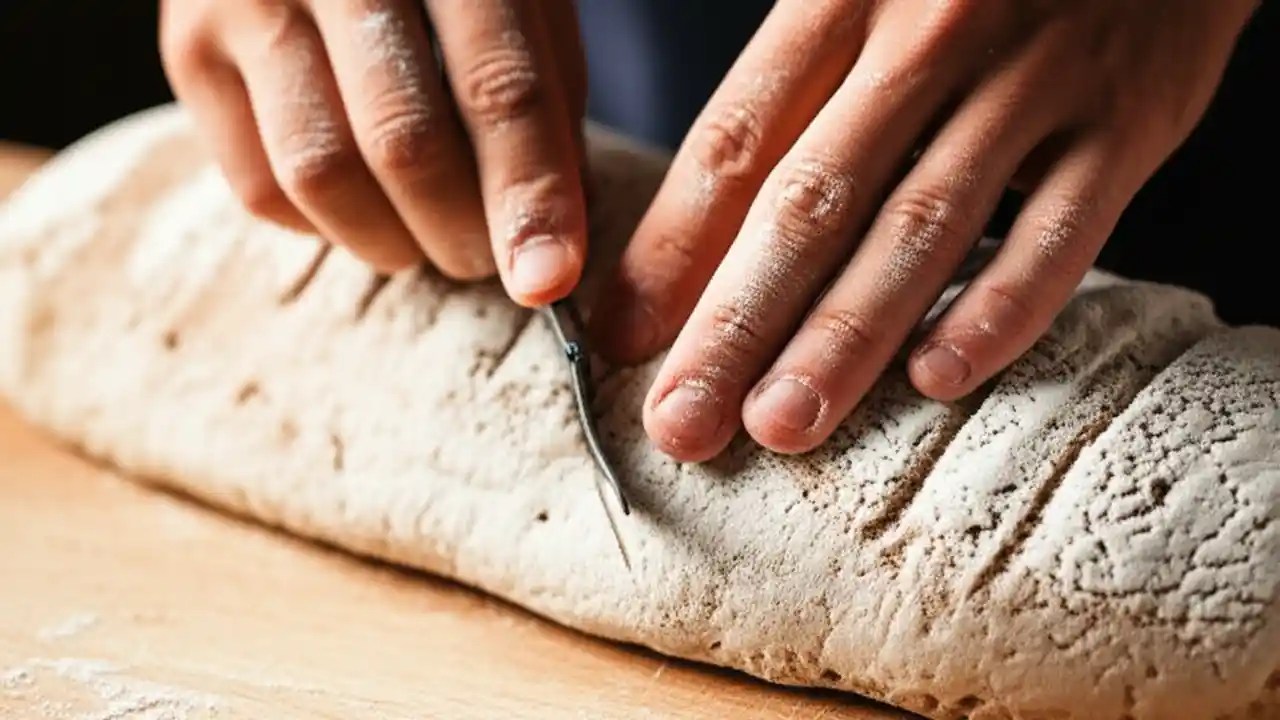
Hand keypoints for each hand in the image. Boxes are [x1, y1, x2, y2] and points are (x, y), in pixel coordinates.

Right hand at [161, 0, 588, 305]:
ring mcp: (246, 1)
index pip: (498, 87)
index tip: (548, 282)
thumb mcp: (515, 2)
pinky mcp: (188, 52)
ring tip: (426, 239)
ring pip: (320, 174)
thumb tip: (547, 242)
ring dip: (391, 242)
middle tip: (487, 263)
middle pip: (403, 141)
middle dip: (460, 232)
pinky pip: (260, 188)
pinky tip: (360, 205)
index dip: (529, 196)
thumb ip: (539, 103)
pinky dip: (325, 226)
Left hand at [591, 0, 1258, 460]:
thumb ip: (793, 87)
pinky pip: (1060, 231)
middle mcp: (929, 33)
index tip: (625, 339)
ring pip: (922, 226)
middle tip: (683, 425)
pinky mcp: (1129, 117)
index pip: (737, 140)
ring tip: (782, 427)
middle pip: (810, 200)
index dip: (672, 248)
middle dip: (736, 324)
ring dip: (845, 337)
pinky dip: (1001, 309)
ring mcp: (1033, 76)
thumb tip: (694, 236)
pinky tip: (938, 379)